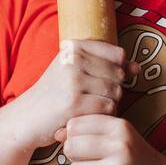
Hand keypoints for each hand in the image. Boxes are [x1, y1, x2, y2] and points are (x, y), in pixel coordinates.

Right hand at [13, 39, 140, 149]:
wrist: (28, 117)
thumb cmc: (56, 93)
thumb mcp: (77, 71)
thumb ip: (108, 66)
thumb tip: (137, 67)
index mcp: (74, 46)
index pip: (118, 54)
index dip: (117, 71)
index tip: (101, 80)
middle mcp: (73, 60)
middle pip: (119, 74)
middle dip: (114, 90)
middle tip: (93, 98)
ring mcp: (73, 81)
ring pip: (116, 92)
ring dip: (110, 104)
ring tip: (91, 106)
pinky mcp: (74, 103)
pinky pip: (108, 107)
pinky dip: (103, 115)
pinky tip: (89, 115)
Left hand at [55, 115, 165, 164]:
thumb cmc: (138, 160)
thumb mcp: (121, 138)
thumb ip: (91, 132)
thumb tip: (56, 133)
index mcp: (120, 127)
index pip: (76, 124)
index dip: (74, 136)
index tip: (87, 146)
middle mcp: (119, 145)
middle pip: (71, 147)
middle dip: (75, 157)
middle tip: (92, 163)